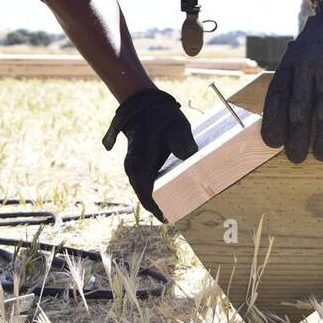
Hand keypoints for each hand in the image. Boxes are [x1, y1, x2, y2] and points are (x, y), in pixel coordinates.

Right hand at [102, 88, 196, 221]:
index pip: (147, 195)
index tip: (171, 218)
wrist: (143, 104)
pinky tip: (167, 193)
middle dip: (160, 207)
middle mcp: (133, 169)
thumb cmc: (160, 116)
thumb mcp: (176, 126)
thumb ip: (182, 141)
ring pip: (144, 190)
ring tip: (175, 208)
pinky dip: (154, 191)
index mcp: (140, 164)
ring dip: (157, 200)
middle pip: (145, 197)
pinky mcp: (137, 163)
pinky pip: (144, 183)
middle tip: (178, 216)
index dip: (159, 209)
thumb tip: (189, 155)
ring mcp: (134, 166)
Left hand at [261, 0, 322, 162]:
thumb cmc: (318, 44)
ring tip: (322, 156)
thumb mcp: (297, 55)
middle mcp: (308, 66)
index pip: (277, 97)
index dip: (273, 122)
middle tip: (297, 158)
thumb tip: (284, 120)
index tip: (272, 144)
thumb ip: (292, 81)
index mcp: (290, 64)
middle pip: (299, 109)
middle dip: (296, 137)